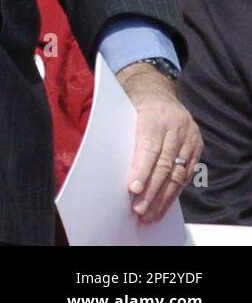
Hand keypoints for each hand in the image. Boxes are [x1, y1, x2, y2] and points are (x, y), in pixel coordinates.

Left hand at [117, 62, 201, 222]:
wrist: (156, 88)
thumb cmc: (133, 102)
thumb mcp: (124, 108)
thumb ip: (120, 132)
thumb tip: (106, 163)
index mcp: (155, 114)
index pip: (149, 146)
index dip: (141, 169)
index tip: (133, 188)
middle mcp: (176, 126)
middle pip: (164, 165)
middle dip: (151, 190)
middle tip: (139, 209)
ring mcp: (190, 137)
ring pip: (177, 173)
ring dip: (163, 197)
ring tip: (149, 214)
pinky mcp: (197, 146)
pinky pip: (186, 173)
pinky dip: (174, 191)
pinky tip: (164, 204)